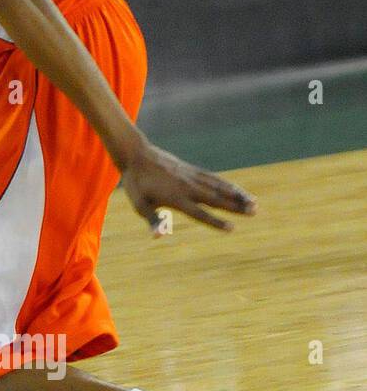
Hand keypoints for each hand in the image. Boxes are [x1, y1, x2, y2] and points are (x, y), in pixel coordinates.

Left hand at [120, 141, 255, 232]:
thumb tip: (158, 236)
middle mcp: (188, 187)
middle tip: (254, 212)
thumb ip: (152, 220)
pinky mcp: (192, 170)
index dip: (215, 221)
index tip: (231, 228)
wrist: (138, 155)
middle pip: (216, 199)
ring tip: (254, 202)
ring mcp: (191, 177)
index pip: (199, 213)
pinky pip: (213, 178)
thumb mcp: (139, 204)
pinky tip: (237, 189)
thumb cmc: (137, 183)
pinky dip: (226, 184)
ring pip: (219, 187)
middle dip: (235, 206)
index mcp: (175, 198)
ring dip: (237, 195)